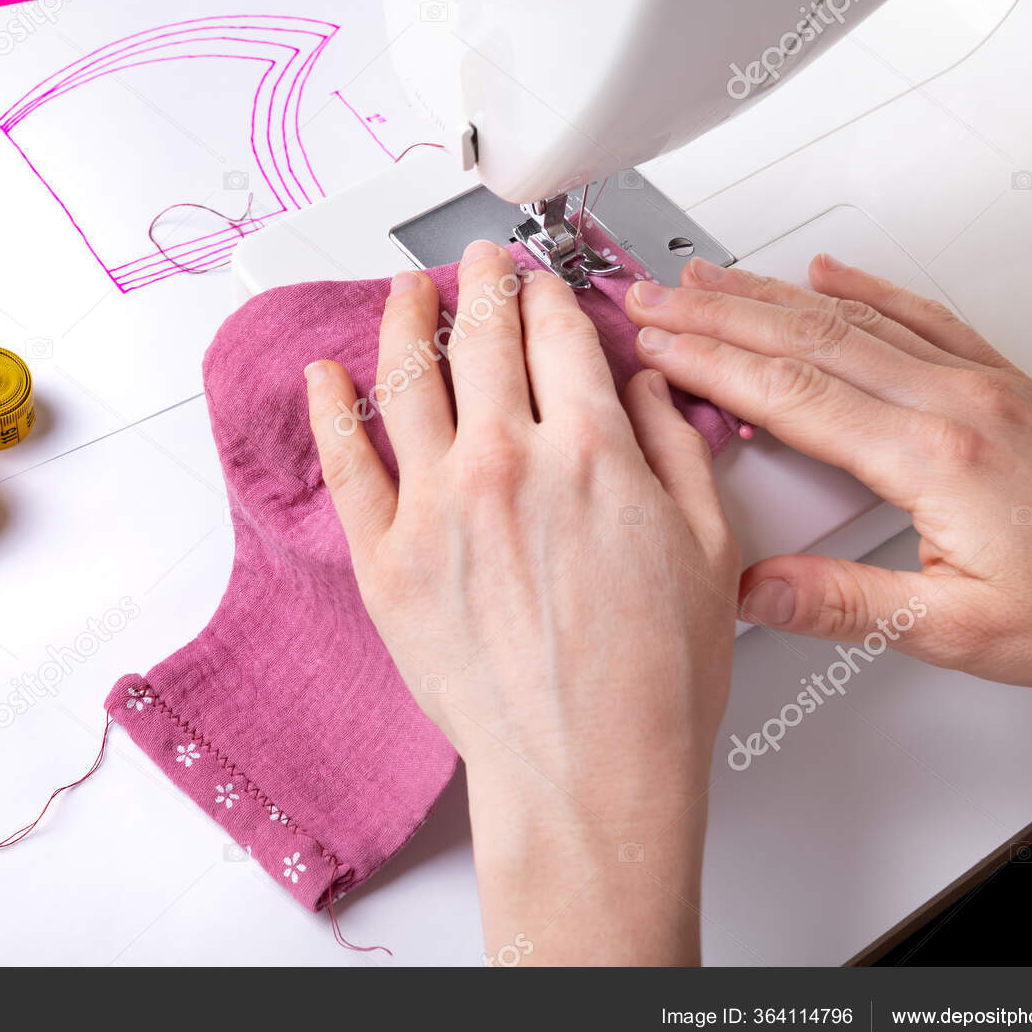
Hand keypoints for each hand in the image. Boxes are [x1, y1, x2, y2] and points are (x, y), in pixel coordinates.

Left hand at [305, 239, 740, 963]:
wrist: (587, 769)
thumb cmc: (653, 681)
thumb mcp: (706, 546)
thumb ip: (675, 447)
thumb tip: (644, 387)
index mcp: (588, 449)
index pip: (557, 334)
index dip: (549, 294)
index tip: (541, 282)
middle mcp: (503, 462)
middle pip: (482, 339)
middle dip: (484, 284)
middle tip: (480, 262)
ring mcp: (433, 507)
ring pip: (406, 379)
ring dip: (404, 318)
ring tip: (406, 290)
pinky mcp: (384, 559)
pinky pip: (346, 464)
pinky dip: (330, 410)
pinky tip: (325, 376)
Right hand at [625, 254, 1031, 687]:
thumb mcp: (959, 631)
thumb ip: (845, 607)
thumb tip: (753, 589)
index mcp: (934, 458)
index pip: (792, 393)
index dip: (710, 364)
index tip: (654, 344)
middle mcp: (955, 403)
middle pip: (809, 337)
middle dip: (718, 314)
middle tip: (654, 296)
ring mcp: (980, 385)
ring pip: (856, 317)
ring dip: (771, 294)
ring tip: (710, 280)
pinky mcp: (1002, 385)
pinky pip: (921, 318)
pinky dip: (866, 289)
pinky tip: (831, 272)